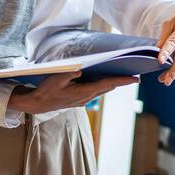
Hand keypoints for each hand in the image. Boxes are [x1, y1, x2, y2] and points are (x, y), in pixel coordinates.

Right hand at [8, 71, 138, 114]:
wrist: (38, 104)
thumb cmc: (47, 90)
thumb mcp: (57, 78)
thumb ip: (70, 73)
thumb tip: (82, 69)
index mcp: (84, 92)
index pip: (107, 84)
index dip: (122, 81)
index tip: (135, 79)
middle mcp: (87, 97)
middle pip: (108, 88)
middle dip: (121, 81)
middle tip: (134, 73)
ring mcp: (84, 100)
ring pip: (102, 90)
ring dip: (112, 83)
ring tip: (122, 74)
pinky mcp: (80, 100)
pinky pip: (95, 91)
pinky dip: (102, 85)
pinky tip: (103, 78)